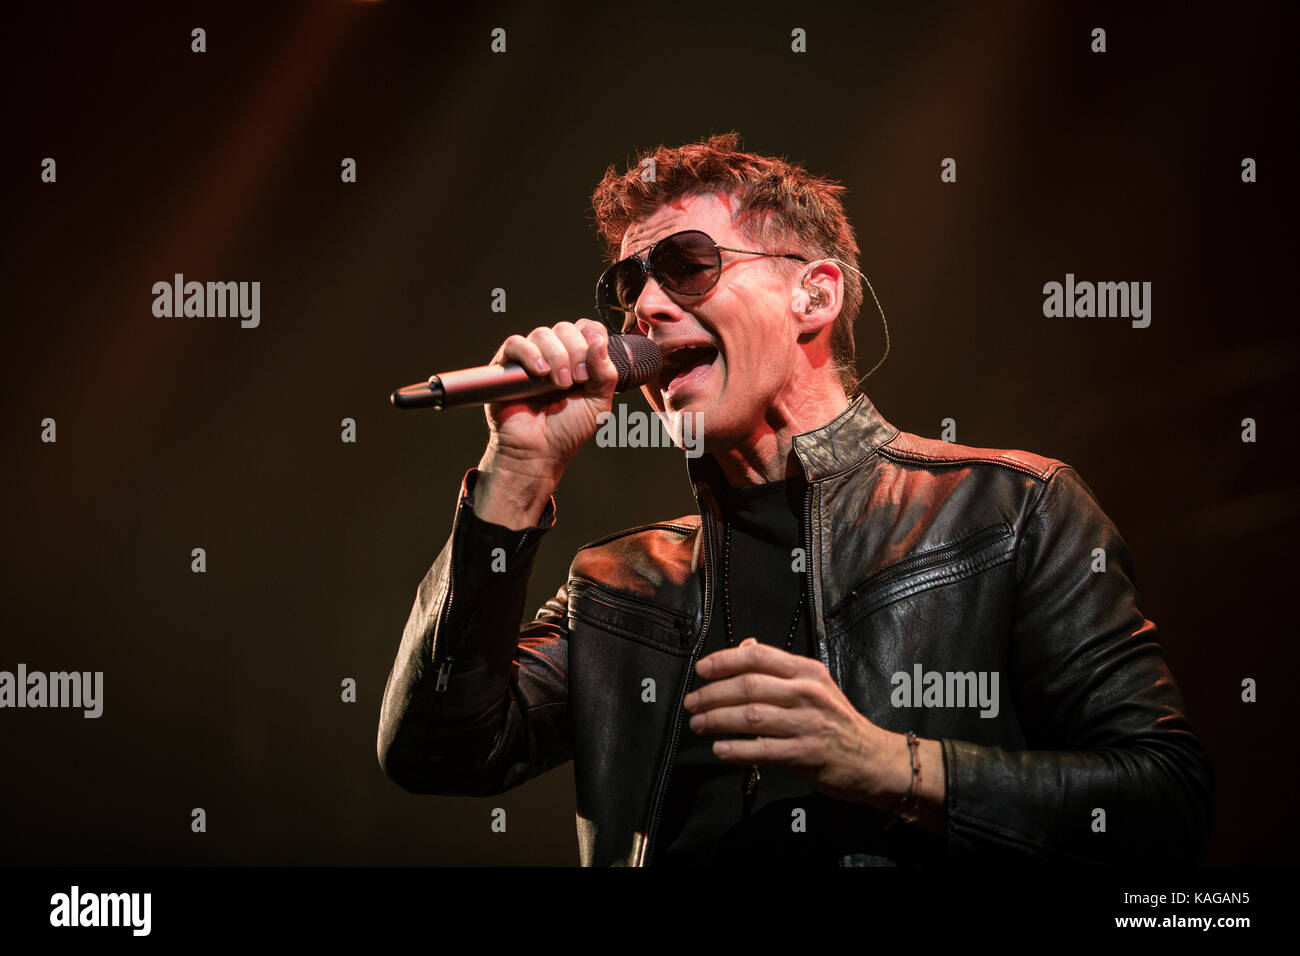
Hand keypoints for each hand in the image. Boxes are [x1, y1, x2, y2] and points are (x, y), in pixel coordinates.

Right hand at [483, 319, 619, 476]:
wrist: (539, 453)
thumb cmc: (567, 431)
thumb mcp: (598, 404)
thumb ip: (606, 373)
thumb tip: (599, 340)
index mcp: (578, 359)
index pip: (586, 329)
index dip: (592, 338)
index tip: (592, 366)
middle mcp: (554, 355)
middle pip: (565, 328)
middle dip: (575, 352)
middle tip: (576, 380)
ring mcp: (530, 359)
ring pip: (542, 334)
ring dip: (555, 356)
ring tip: (558, 383)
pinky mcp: (506, 367)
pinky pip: (515, 343)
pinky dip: (529, 354)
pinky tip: (539, 373)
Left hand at [684, 638, 945, 829]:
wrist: (874, 759)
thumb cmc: (837, 721)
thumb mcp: (815, 685)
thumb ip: (780, 668)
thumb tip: (745, 646)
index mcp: (807, 671)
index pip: (758, 657)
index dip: (724, 660)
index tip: (701, 670)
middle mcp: (807, 692)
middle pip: (749, 686)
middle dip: (712, 694)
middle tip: (691, 703)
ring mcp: (808, 723)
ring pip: (752, 716)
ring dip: (718, 720)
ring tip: (697, 725)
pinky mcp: (808, 753)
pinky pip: (764, 750)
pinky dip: (738, 750)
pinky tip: (720, 750)